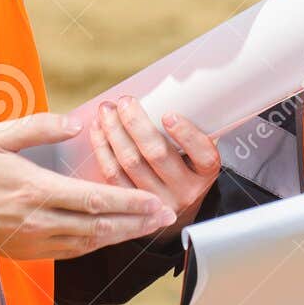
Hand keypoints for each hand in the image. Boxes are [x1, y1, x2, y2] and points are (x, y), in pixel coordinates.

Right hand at [0, 113, 175, 259]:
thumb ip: (39, 127)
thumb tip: (76, 124)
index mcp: (36, 191)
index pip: (94, 200)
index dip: (129, 203)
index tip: (155, 203)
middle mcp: (39, 221)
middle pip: (99, 226)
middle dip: (136, 223)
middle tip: (166, 217)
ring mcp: (34, 240)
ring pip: (88, 243)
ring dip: (121, 236)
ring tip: (147, 228)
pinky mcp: (27, 252)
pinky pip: (70, 251)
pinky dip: (95, 244)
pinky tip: (111, 236)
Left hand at [87, 98, 221, 232]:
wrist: (178, 208)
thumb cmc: (185, 169)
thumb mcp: (197, 154)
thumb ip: (186, 132)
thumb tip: (157, 96)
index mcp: (205, 174)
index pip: (203, 154)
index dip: (186, 135)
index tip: (169, 115)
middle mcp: (185, 191)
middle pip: (157, 154)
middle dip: (136, 123)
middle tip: (125, 102)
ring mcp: (157, 202)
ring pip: (130, 163)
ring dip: (114, 132)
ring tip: (107, 111)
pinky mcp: (132, 206)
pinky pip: (113, 175)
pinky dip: (102, 149)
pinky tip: (98, 129)